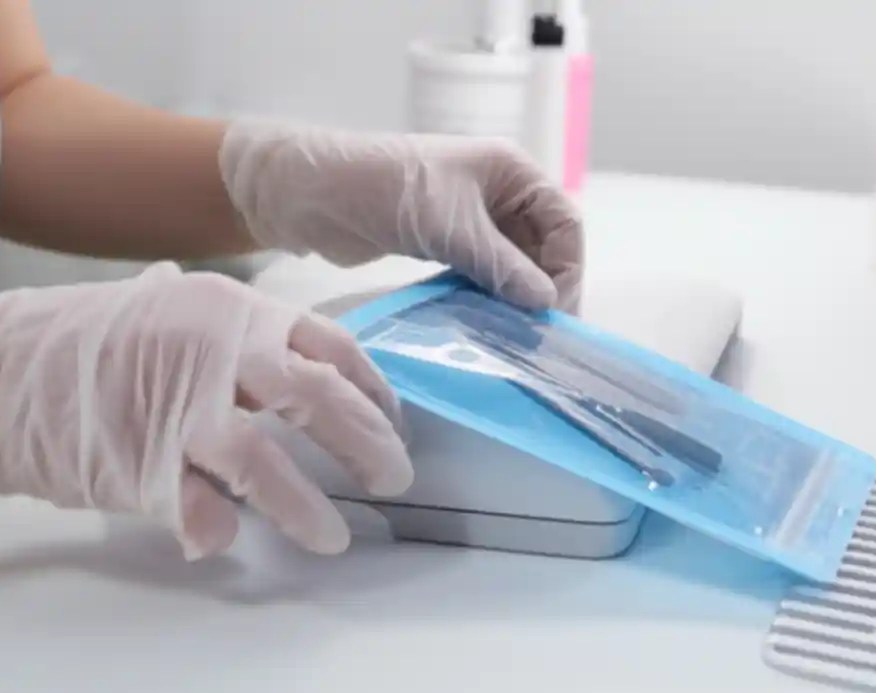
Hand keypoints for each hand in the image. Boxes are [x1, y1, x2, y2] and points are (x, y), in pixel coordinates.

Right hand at [0, 264, 410, 558]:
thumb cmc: (84, 341)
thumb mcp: (167, 304)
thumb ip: (233, 328)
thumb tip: (297, 354)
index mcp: (231, 310)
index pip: (330, 344)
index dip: (372, 389)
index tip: (391, 421)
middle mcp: (214, 350)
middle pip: (317, 397)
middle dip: (367, 443)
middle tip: (393, 478)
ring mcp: (176, 408)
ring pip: (265, 460)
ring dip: (306, 505)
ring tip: (332, 535)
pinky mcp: (139, 464)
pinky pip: (198, 507)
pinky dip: (219, 527)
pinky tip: (225, 536)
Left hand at [219, 121, 583, 311]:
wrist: (308, 194)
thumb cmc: (382, 188)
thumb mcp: (450, 226)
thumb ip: (501, 265)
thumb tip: (546, 303)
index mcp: (510, 170)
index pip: (564, 222)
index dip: (568, 267)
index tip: (554, 313)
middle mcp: (500, 192)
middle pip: (546, 246)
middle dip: (546, 288)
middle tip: (541, 337)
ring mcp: (474, 219)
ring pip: (517, 265)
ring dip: (519, 298)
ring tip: (517, 339)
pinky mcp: (448, 244)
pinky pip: (486, 275)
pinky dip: (492, 299)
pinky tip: (490, 327)